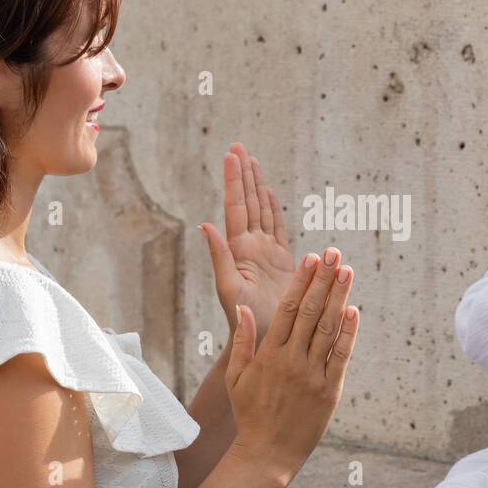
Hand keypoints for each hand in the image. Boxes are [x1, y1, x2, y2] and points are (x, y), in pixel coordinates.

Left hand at [199, 142, 295, 341]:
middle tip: (238, 146)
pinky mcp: (283, 261)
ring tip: (253, 162)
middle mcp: (250, 246)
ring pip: (262, 211)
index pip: (236, 207)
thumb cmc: (245, 321)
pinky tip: (270, 194)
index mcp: (238, 249)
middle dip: (244, 175)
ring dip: (257, 186)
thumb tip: (204, 225)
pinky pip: (279, 228)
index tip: (232, 155)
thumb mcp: (230, 289)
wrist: (265, 340)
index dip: (235, 180)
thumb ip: (220, 256)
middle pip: (247, 202)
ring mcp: (266, 252)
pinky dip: (274, 209)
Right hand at [225, 249, 359, 482]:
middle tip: (333, 253)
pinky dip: (348, 332)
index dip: (301, 281)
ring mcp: (311, 375)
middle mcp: (290, 361)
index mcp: (268, 354)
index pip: (287, 309)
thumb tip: (244, 308)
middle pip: (310, 312)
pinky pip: (341, 356)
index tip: (310, 258)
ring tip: (347, 271)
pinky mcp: (329, 391)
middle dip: (323, 279)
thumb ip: (242, 342)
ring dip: (339, 297)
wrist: (268, 453)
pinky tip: (354, 310)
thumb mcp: (236, 378)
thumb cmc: (250, 413)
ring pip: (328, 329)